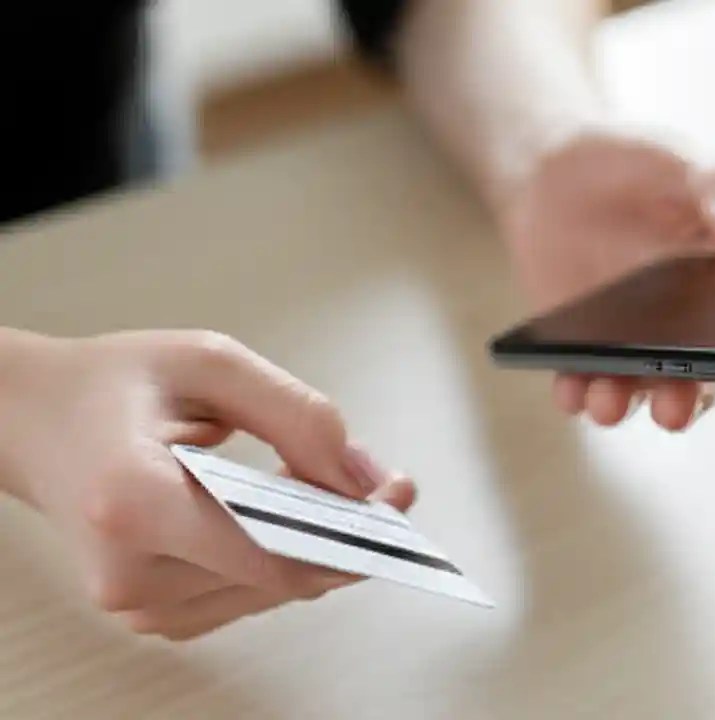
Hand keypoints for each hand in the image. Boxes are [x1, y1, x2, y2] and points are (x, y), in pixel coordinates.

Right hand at [0, 329, 413, 639]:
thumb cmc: (115, 386)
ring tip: (323, 483)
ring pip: (274, 589)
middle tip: (385, 481)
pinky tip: (287, 510)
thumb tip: (360, 478)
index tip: (397, 493)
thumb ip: (296, 415)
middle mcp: (128, 570)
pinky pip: (250, 593)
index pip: (268, 553)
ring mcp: (136, 603)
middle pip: (281, 577)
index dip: (349, 531)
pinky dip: (284, 555)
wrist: (36, 422)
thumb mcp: (211, 363)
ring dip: (318, 543)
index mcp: (132, 501)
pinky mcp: (153, 613)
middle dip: (347, 530)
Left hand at [502, 128, 714, 430]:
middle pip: (695, 376)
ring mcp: (636, 342)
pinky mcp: (585, 348)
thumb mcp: (684, 164)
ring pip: (638, 387)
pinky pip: (584, 379)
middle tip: (672, 407)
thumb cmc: (639, 168)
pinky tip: (570, 389)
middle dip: (684, 398)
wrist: (558, 170)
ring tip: (608, 400)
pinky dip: (577, 390)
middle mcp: (689, 326)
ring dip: (626, 401)